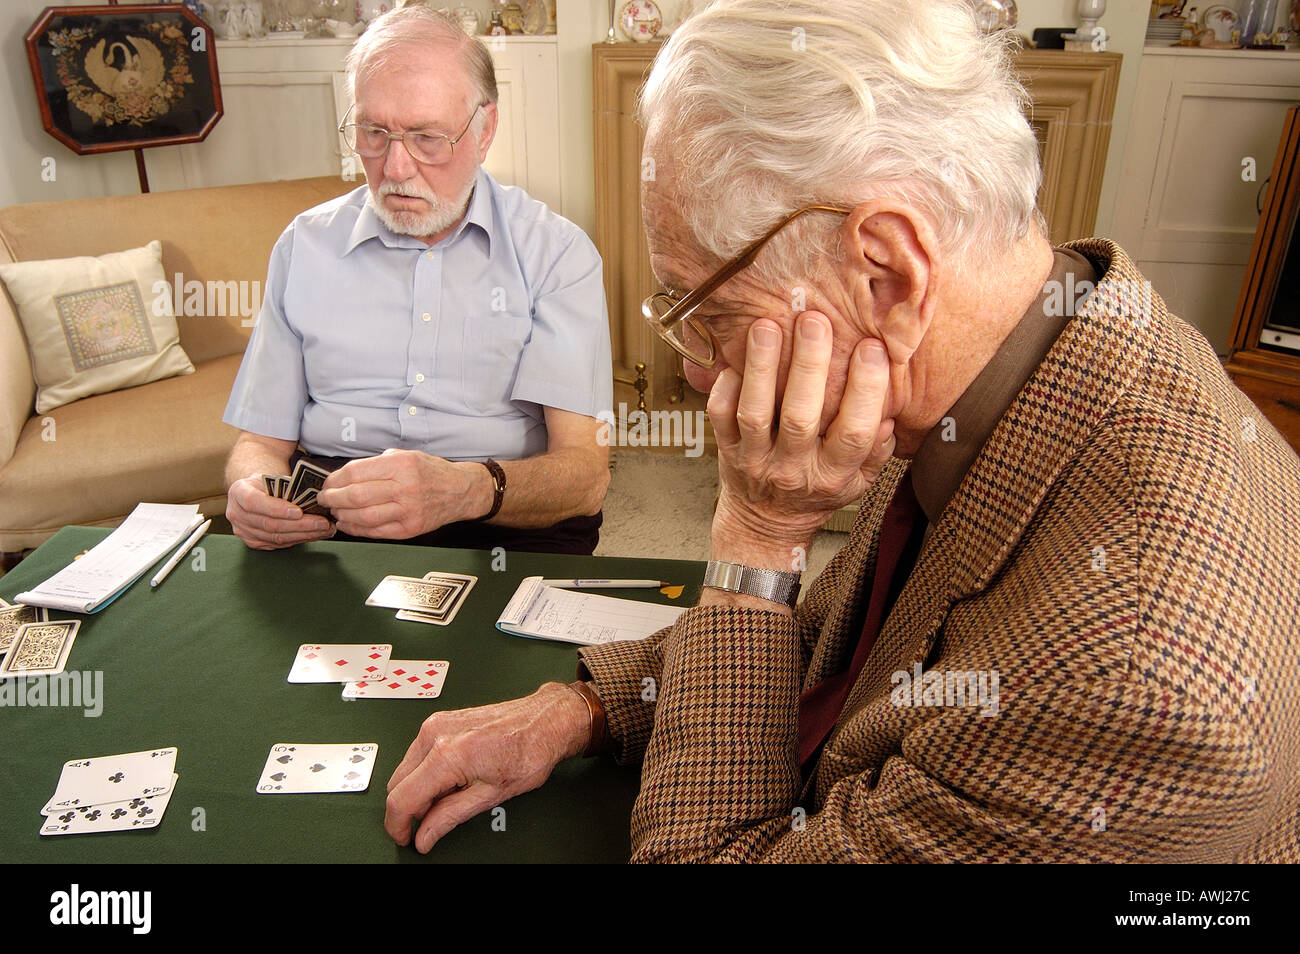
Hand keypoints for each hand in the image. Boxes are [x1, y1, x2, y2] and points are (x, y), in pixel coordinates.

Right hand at [226, 476, 334, 549]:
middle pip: (269, 524)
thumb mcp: (273, 478)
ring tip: (324, 529)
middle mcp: (236, 513)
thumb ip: (288, 486)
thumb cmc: (267, 483)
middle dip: (300, 525)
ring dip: (303, 534)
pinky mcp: (253, 543)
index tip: (299, 512)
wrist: (255, 492)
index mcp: (238, 491)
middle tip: (323, 523)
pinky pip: (278, 544)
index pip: (254, 502)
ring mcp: (243, 531)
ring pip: (275, 537)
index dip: (276, 509)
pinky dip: (299, 539)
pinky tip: (314, 535)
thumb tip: (314, 496)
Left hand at [316, 449, 490, 538]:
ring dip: (342, 515)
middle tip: (325, 499)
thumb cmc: (431, 472)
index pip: (356, 472)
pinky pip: (375, 532)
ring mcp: (408, 511)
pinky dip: (356, 529)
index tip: (327, 483)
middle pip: (355, 496)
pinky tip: (349, 523)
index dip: (335, 479)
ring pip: (363, 516)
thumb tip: (344, 475)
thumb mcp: (406, 456)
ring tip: (336, 511)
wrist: (461, 491)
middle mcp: (405, 488)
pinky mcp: (410, 529)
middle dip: (332, 498)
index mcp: (401, 465)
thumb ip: (377, 463)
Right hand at [384, 683, 589, 852]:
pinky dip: (425, 772)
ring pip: (405, 768)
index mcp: (447, 754)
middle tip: (432, 822)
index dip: (398, 825)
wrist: (544, 721)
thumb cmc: (529, 751)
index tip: (405, 837)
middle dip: (409, 808)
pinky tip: (452, 777)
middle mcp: (435, 734)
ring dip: (418, 789)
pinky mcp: (440, 719)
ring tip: (452, 794)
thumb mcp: (490, 795)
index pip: (401, 799)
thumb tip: (424, 836)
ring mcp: (436, 723)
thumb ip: (450, 817)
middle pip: (397, 783)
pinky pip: (417, 753)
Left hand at [708, 312, 895, 562]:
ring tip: (767, 325)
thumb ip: (877, 450)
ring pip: (755, 413)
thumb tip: (890, 414)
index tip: (871, 347)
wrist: (765, 524)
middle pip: (801, 416)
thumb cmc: (818, 493)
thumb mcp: (858, 482)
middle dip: (809, 366)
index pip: (854, 432)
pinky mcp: (727, 451)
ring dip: (761, 367)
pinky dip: (724, 388)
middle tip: (814, 320)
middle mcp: (794, 469)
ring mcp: (756, 460)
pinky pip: (720, 418)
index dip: (866, 390)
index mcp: (833, 474)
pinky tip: (733, 359)